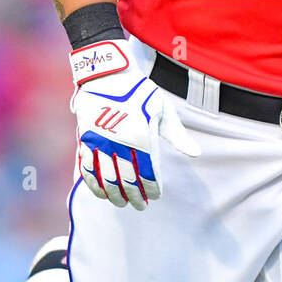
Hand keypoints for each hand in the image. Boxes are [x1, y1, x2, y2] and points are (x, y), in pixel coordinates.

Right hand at [70, 40, 199, 209]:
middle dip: (134, 197)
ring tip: (121, 204)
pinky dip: (94, 185)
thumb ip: (177, 135)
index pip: (148, 174)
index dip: (152, 189)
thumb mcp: (163, 110)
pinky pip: (88, 169)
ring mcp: (101, 142)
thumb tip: (196, 154)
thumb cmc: (140, 92)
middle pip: (127, 181)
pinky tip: (101, 194)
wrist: (108, 74)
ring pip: (106, 179)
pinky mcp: (85, 139)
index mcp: (142, 137)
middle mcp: (121, 143)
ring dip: (114, 195)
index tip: (155, 197)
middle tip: (140, 207)